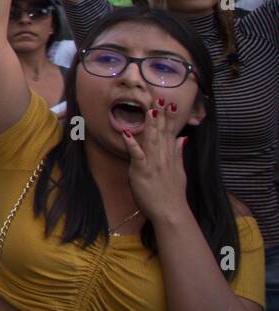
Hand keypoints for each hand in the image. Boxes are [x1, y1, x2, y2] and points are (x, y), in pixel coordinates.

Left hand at [119, 97, 190, 223]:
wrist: (171, 212)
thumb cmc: (172, 194)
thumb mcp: (180, 172)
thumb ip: (179, 154)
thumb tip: (183, 138)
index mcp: (170, 157)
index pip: (170, 133)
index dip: (170, 118)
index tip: (170, 104)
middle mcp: (163, 158)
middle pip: (162, 133)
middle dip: (161, 116)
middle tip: (161, 99)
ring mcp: (153, 164)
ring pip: (151, 140)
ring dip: (150, 125)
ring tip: (150, 110)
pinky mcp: (142, 171)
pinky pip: (136, 155)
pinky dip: (132, 144)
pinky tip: (127, 133)